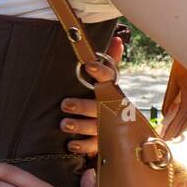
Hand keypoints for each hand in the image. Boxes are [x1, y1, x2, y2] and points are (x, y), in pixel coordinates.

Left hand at [57, 34, 123, 156]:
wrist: (121, 133)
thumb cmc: (107, 100)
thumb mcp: (108, 82)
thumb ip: (110, 62)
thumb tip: (118, 38)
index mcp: (112, 90)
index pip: (110, 77)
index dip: (101, 71)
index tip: (89, 66)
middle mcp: (112, 109)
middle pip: (99, 106)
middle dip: (83, 106)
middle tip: (65, 104)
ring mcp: (108, 129)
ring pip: (95, 128)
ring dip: (79, 125)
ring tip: (64, 123)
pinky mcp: (102, 145)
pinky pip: (93, 148)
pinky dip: (81, 146)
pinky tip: (70, 144)